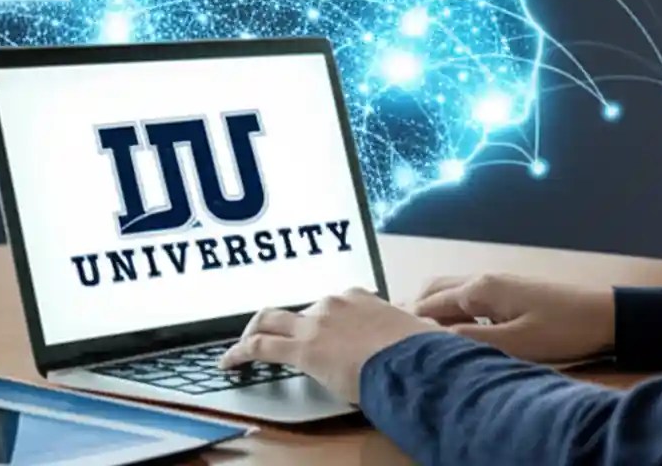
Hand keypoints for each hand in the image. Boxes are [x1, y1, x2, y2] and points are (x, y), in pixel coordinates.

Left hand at [218, 288, 441, 402]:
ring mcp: (315, 323)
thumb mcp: (418, 333)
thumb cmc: (418, 351)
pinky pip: (260, 347)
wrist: (409, 361)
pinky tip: (229, 363)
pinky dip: (239, 353)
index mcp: (360, 298)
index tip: (317, 327)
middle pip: (296, 310)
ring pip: (268, 320)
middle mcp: (333, 303)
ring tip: (241, 348)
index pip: (331, 302)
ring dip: (252, 332)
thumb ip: (412, 331)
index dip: (320, 317)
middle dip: (279, 322)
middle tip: (268, 334)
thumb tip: (432, 337)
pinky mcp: (302, 348)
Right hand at [412, 274, 614, 362]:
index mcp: (480, 289)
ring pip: (448, 290)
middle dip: (411, 311)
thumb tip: (432, 339)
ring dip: (431, 310)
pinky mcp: (506, 292)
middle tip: (397, 337)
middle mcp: (482, 279)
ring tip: (420, 336)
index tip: (389, 341)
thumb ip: (472, 340)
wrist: (602, 314)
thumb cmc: (562, 330)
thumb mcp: (516, 344)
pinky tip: (452, 331)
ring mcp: (495, 283)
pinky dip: (449, 310)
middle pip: (432, 289)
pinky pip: (464, 297)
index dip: (406, 322)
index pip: (427, 304)